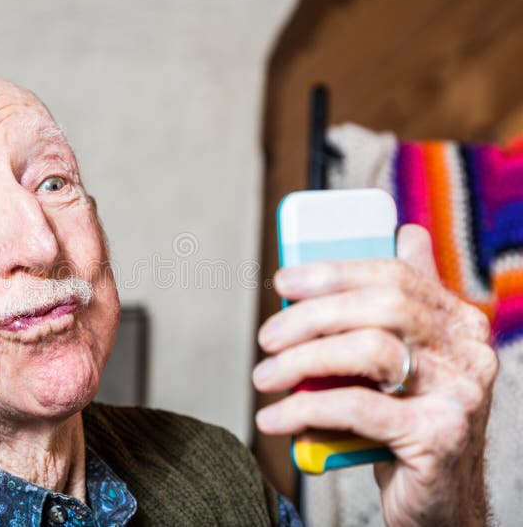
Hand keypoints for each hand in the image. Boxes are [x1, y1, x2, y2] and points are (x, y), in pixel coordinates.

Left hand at [252, 224, 497, 525]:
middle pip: (380, 308)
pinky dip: (305, 410)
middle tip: (266, 338)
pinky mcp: (438, 437)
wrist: (438, 500)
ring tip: (264, 378)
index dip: (332, 272)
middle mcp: (468, 353)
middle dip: (310, 316)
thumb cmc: (408, 420)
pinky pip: (358, 407)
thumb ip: (404, 304)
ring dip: (301, 360)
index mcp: (459, 323)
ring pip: (369, 351)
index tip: (282, 282)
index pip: (394, 276)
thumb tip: (404, 232)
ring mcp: (459, 395)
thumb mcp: (410, 359)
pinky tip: (275, 419)